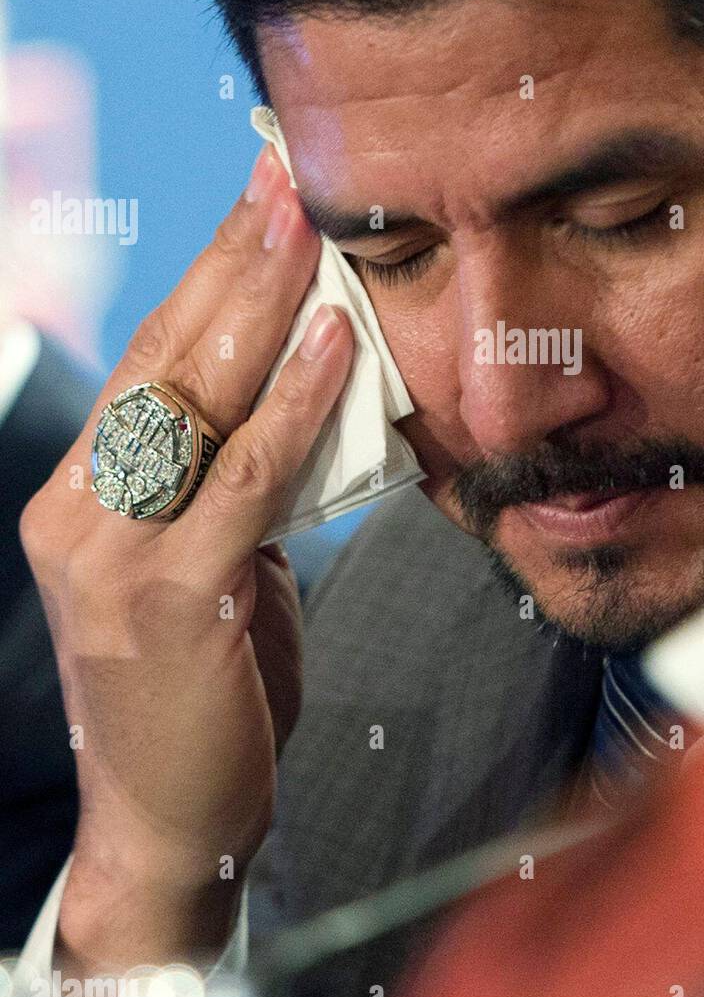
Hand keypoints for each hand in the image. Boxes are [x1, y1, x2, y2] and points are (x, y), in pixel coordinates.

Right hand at [19, 146, 353, 973]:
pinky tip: (331, 344)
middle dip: (230, 258)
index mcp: (86, 490)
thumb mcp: (219, 563)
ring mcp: (111, 552)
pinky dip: (292, 408)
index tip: (257, 202)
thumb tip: (308, 400)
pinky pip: (242, 478)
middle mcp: (80, 506)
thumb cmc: (203, 686)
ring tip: (306, 225)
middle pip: (162, 354)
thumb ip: (241, 481)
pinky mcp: (167, 597)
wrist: (172, 819)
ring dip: (258, 302)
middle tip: (283, 176)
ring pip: (191, 398)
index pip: (149, 357)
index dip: (207, 274)